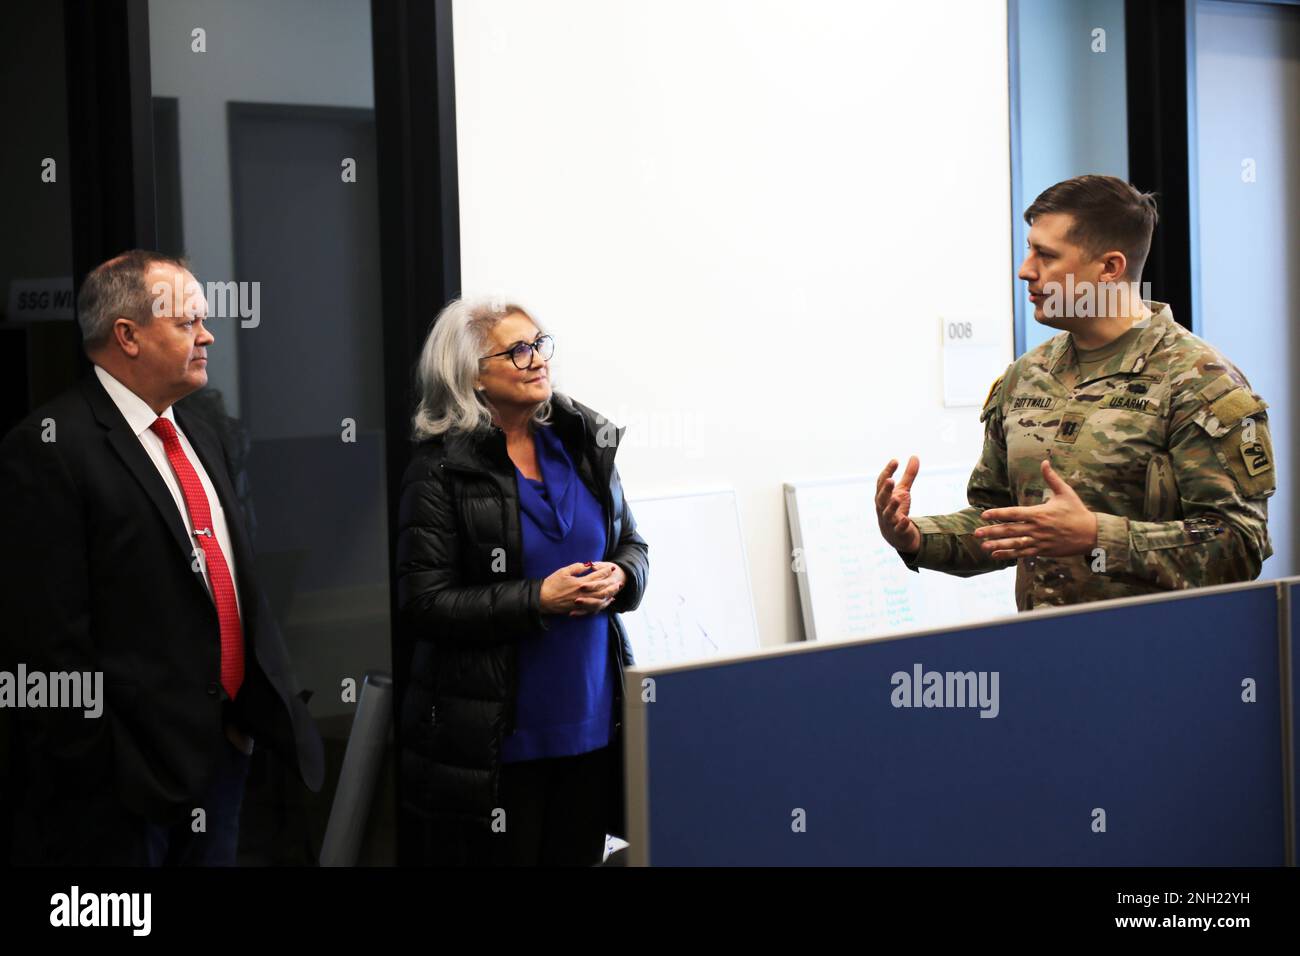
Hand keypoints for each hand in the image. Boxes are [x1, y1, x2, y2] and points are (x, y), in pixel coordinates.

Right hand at [539, 562, 625, 615]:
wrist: (542, 599)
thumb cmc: (551, 584)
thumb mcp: (563, 572)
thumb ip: (577, 567)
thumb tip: (587, 564)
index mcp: (579, 583)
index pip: (596, 576)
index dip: (605, 572)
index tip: (611, 568)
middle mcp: (583, 593)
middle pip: (601, 589)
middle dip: (611, 584)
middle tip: (618, 580)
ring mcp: (581, 602)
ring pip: (600, 599)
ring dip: (609, 594)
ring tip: (616, 590)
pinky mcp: (578, 609)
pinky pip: (594, 608)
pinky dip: (602, 604)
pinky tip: (607, 601)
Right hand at [876, 457, 922, 553]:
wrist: (895, 534)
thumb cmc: (897, 509)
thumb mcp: (903, 491)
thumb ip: (908, 475)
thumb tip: (915, 456)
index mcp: (882, 496)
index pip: (882, 483)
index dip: (887, 472)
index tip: (895, 461)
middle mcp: (883, 507)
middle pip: (881, 498)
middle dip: (885, 490)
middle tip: (891, 480)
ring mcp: (888, 520)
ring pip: (887, 513)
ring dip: (892, 506)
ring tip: (897, 498)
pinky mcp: (897, 531)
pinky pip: (898, 528)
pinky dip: (901, 524)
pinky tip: (906, 519)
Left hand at [975, 459, 1098, 558]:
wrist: (1092, 533)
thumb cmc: (1077, 511)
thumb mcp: (1065, 492)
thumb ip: (1051, 478)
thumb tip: (1044, 462)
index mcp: (1039, 513)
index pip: (1014, 513)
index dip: (998, 514)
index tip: (984, 515)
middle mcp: (1036, 528)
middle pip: (1010, 530)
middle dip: (992, 531)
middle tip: (976, 533)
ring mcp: (1039, 540)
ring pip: (1015, 544)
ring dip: (998, 545)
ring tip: (983, 546)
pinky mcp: (1043, 550)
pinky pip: (1023, 553)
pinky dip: (1009, 554)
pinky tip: (996, 555)